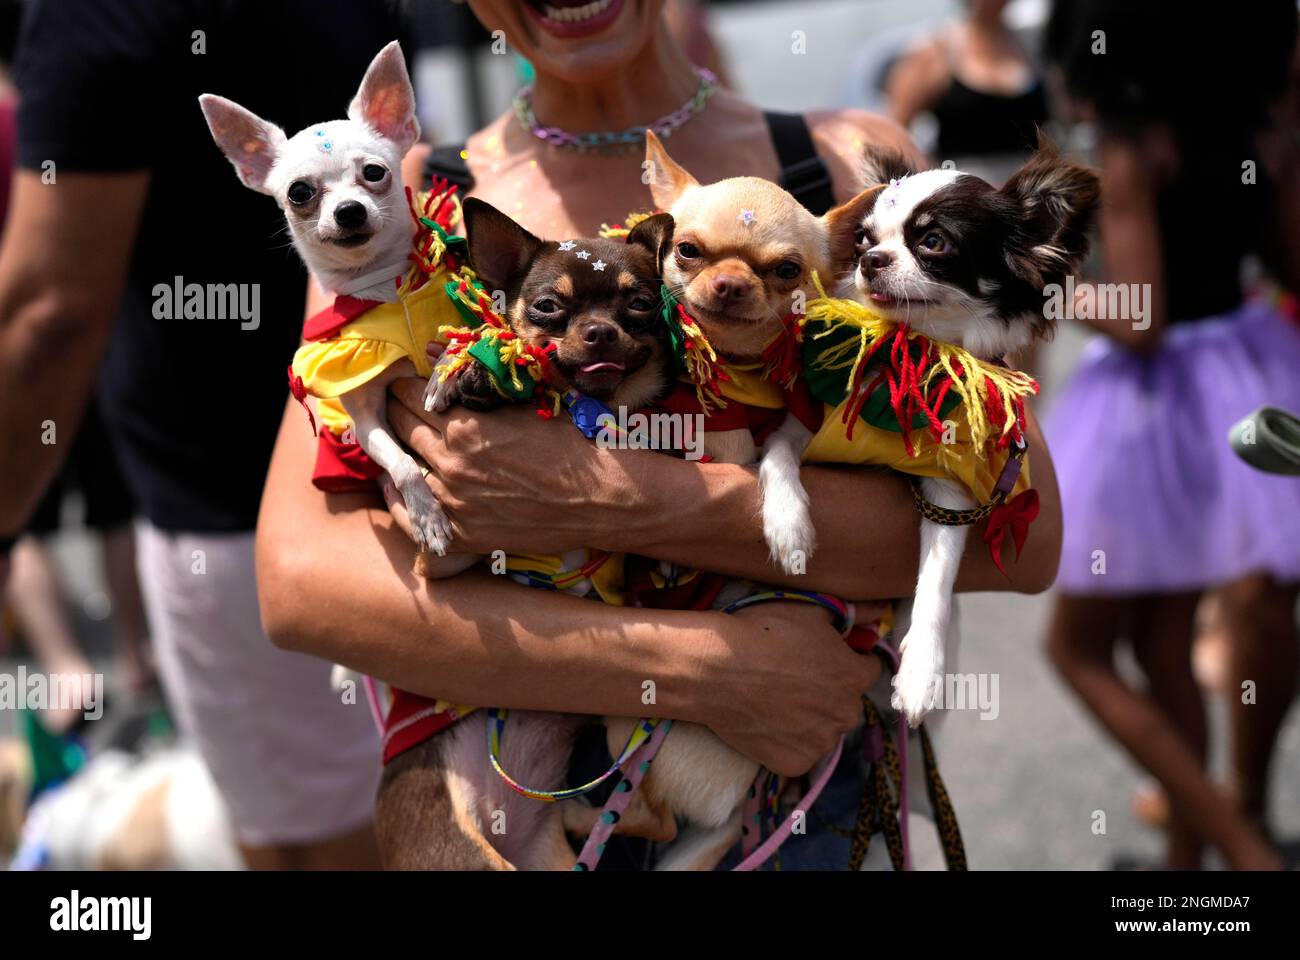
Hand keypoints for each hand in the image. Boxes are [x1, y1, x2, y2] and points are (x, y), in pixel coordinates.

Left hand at [387, 376, 660, 556]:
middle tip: (401, 408)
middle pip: (401, 428)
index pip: (412, 395)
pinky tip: (397, 486)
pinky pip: (410, 517)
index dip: (408, 386)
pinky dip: (398, 498)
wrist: (602, 498)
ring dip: (398, 452)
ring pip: (401, 470)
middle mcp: (451, 464)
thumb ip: (479, 385)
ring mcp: (453, 503)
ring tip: (401, 443)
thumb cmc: (571, 443)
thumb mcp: (525, 402)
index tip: (409, 386)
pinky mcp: (461, 536)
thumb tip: (437, 354)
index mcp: (465, 426)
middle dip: (398, 413)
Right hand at [703, 600, 883, 776]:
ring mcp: (821, 743)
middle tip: (794, 679)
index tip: (823, 657)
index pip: (867, 669)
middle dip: (828, 692)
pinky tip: (766, 722)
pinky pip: (798, 753)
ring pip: (823, 730)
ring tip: (775, 700)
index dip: (845, 660)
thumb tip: (880, 611)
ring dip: (809, 719)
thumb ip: (852, 614)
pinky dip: (786, 742)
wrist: (715, 670)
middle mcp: (846, 714)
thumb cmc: (763, 634)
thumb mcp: (810, 611)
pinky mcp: (795, 764)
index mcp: (855, 676)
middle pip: (845, 703)